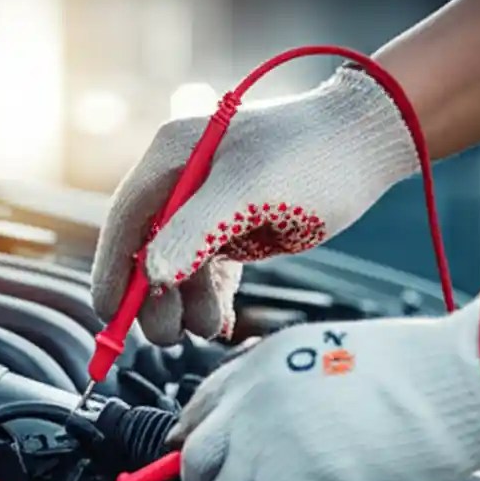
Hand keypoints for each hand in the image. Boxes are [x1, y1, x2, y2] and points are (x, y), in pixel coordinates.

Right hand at [90, 66, 418, 344]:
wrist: (370, 144)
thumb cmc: (313, 156)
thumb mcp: (250, 192)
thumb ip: (194, 231)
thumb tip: (148, 274)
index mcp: (172, 155)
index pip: (125, 218)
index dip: (113, 267)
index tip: (109, 313)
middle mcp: (182, 178)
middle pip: (147, 247)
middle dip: (154, 295)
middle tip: (169, 336)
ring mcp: (208, 203)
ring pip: (178, 265)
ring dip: (187, 302)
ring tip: (209, 328)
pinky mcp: (235, 225)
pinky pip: (209, 270)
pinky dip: (211, 297)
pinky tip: (219, 320)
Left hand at [166, 288, 479, 480]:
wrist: (455, 381)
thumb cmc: (413, 367)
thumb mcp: (324, 350)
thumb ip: (281, 384)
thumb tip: (263, 422)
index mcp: (258, 365)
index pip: (198, 410)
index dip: (194, 441)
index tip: (200, 461)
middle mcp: (251, 404)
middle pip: (198, 459)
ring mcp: (268, 446)